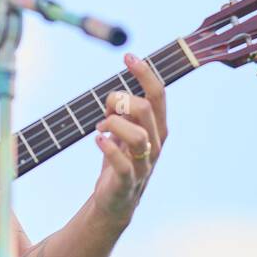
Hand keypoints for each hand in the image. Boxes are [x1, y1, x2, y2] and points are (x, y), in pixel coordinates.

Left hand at [92, 52, 167, 225]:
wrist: (114, 201)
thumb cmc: (118, 161)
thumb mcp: (123, 131)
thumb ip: (123, 112)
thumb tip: (115, 94)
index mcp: (156, 128)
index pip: (158, 95)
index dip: (145, 73)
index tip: (128, 56)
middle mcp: (155, 144)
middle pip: (147, 110)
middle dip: (121, 101)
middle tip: (105, 109)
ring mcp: (143, 164)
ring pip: (139, 136)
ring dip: (114, 125)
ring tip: (100, 128)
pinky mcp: (127, 181)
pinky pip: (123, 164)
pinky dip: (108, 149)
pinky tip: (97, 140)